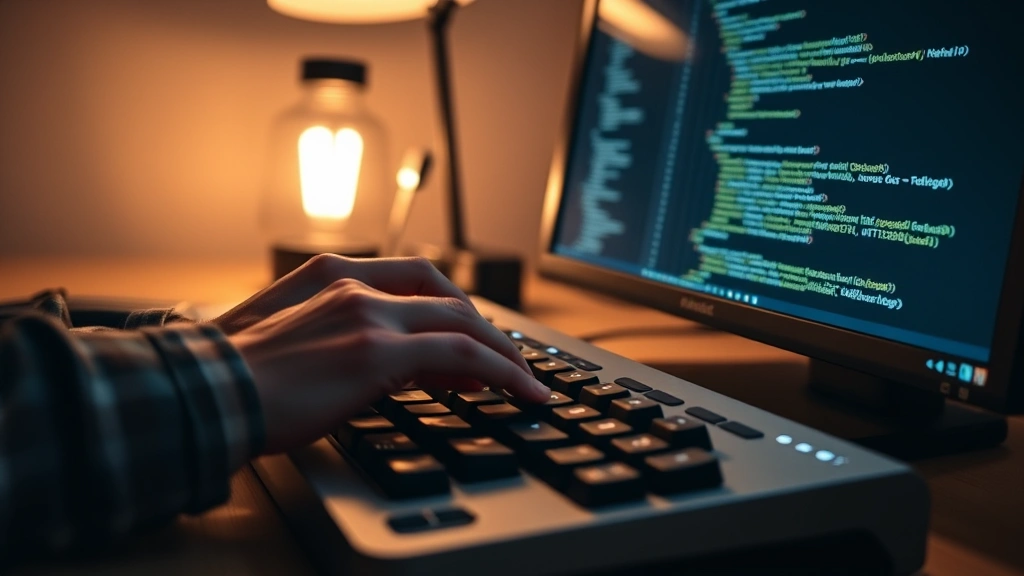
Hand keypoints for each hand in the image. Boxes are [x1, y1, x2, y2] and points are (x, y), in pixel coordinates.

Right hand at [226, 259, 547, 453]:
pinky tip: (519, 390)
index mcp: (328, 272)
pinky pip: (462, 355)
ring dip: (501, 353)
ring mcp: (367, 314)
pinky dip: (500, 371)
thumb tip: (374, 363)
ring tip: (524, 380)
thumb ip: (333, 333)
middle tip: (504, 361)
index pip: (412, 276)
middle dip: (483, 329)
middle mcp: (353, 283)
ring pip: (461, 323)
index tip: (468, 334)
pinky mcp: (377, 351)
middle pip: (444, 296)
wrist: (203, 393)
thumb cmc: (231, 376)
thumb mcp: (286, 336)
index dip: (450, 305)